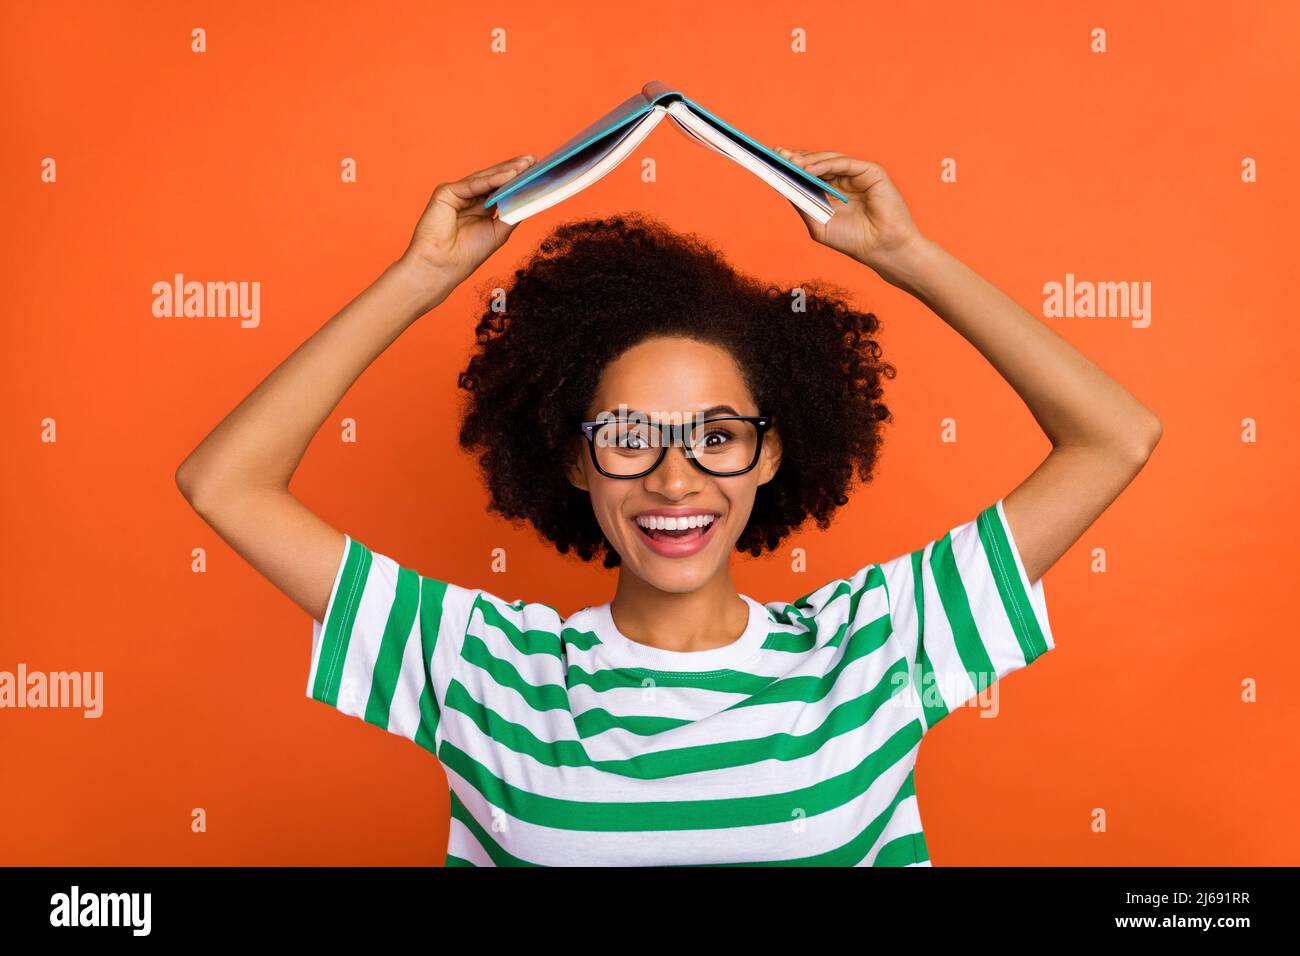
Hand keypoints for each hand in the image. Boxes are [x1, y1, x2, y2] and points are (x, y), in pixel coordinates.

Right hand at [400, 153, 535, 288]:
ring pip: (485, 178)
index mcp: (480, 207)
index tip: (537, 170)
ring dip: (506, 170)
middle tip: (533, 159)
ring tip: (526, 165)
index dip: (518, 179)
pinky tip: (509, 175)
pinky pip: (473, 184)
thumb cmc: (467, 254)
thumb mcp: (499, 231)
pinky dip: (492, 179)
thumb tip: (530, 197)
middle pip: (494, 179)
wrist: (443, 266)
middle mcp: (468, 198)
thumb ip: (512, 213)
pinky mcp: (446, 192)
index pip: (501, 188)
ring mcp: (457, 193)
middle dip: (514, 169)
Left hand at [773, 148, 923, 270]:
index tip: (771, 160)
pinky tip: (808, 170)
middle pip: (816, 162)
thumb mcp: (819, 224)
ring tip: (791, 163)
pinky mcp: (870, 171)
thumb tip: (784, 185)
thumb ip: (803, 204)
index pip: (808, 173)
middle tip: (778, 155)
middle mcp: (843, 179)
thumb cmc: (852, 240)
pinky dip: (825, 164)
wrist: (882, 249)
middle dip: (796, 158)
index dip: (791, 166)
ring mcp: (857, 174)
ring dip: (808, 160)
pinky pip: (844, 163)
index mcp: (830, 191)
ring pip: (829, 160)